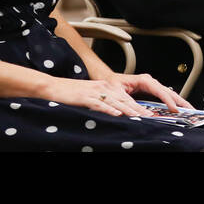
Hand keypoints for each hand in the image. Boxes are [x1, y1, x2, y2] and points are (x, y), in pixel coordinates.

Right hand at [38, 75, 153, 116]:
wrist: (52, 86)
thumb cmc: (71, 93)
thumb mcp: (91, 96)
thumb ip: (103, 103)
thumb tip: (116, 113)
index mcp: (105, 87)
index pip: (125, 98)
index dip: (138, 106)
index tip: (149, 113)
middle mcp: (102, 88)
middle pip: (124, 100)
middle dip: (138, 109)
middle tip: (150, 116)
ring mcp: (94, 92)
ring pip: (115, 102)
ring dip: (128, 110)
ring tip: (139, 116)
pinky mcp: (84, 98)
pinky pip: (99, 104)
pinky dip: (109, 109)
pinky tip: (117, 114)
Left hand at [115, 73, 191, 111]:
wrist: (107, 80)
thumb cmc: (112, 84)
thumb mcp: (119, 95)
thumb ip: (130, 104)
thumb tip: (143, 114)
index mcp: (144, 80)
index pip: (160, 90)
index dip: (168, 100)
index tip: (175, 109)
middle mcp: (149, 82)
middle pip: (169, 92)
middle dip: (181, 101)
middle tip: (191, 110)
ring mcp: (151, 87)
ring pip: (168, 94)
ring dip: (178, 102)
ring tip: (188, 111)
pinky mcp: (150, 92)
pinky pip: (164, 97)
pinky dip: (172, 103)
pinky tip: (177, 110)